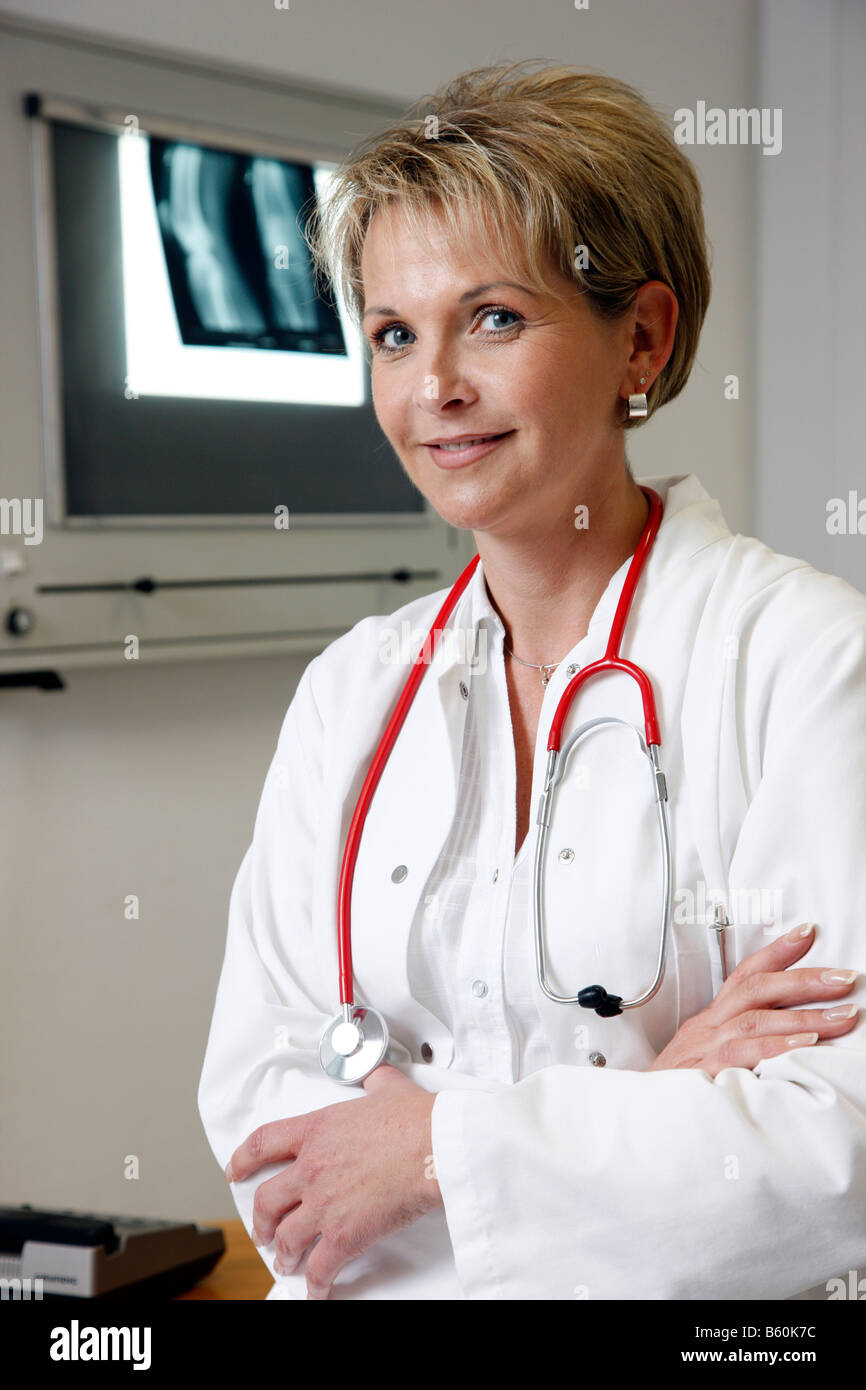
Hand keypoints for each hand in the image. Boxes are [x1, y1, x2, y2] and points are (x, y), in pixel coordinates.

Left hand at [226, 1063, 440, 1298]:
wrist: (434, 1146)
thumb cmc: (415, 1120)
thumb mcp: (387, 1088)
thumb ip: (373, 1082)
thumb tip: (376, 1076)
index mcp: (317, 1131)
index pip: (262, 1144)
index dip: (243, 1159)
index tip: (237, 1170)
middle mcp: (312, 1168)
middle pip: (267, 1200)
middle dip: (260, 1220)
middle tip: (262, 1229)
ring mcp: (324, 1204)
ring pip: (286, 1237)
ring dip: (282, 1254)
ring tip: (285, 1262)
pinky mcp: (344, 1235)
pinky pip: (320, 1267)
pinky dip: (315, 1284)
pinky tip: (317, 1291)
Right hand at [647, 922, 858, 1076]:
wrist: (638, 1119)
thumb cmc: (676, 1091)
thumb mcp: (706, 1058)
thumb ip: (741, 1046)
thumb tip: (790, 1040)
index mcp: (711, 1020)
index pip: (745, 974)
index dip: (777, 951)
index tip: (808, 932)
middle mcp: (708, 1026)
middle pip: (756, 989)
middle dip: (804, 979)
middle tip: (846, 977)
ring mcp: (706, 1047)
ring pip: (757, 1019)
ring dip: (805, 1014)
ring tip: (845, 1014)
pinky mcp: (706, 1071)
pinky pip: (746, 1053)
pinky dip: (779, 1045)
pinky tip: (807, 1043)